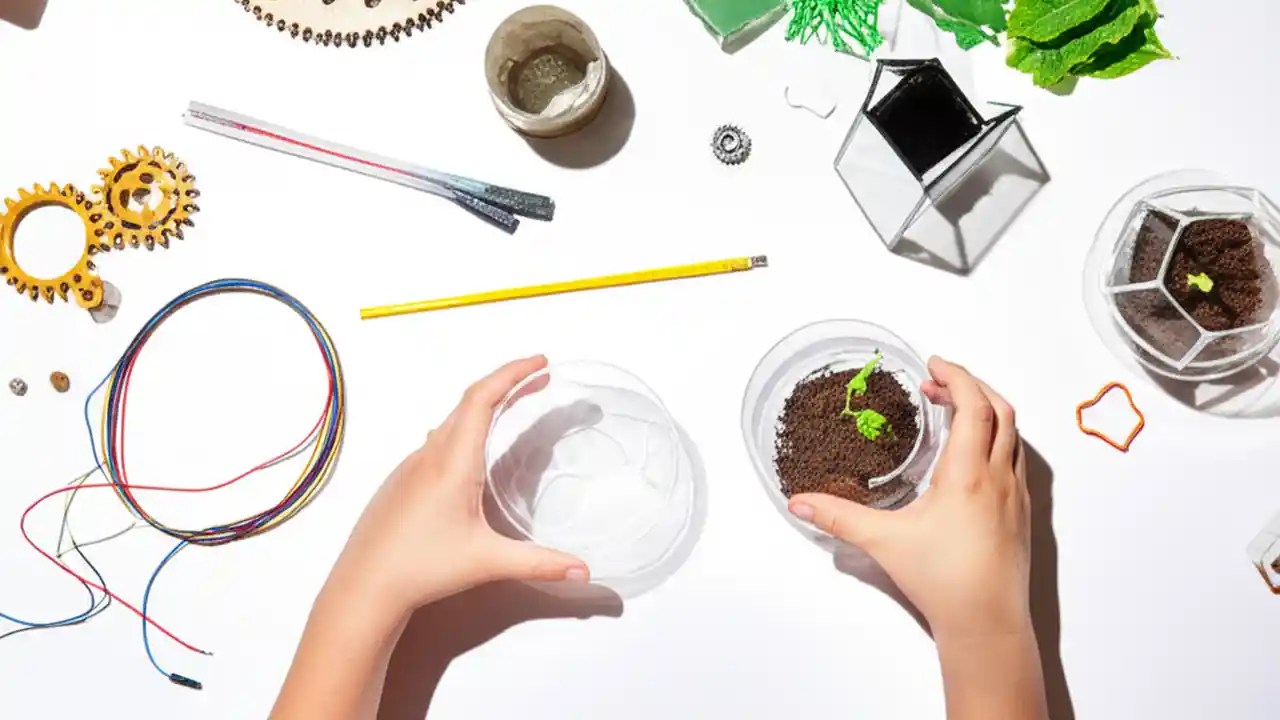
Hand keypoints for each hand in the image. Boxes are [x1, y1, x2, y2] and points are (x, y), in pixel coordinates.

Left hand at [329, 355, 588, 615]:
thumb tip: (584, 570)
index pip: (482, 399)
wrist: (363, 586)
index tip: (540, 363)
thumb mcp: (487, 561)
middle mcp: (429, 455)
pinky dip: (463, 429)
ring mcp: (410, 467)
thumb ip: (538, 562)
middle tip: (539, 380)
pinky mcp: (400, 482)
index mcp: (452, 462)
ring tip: (512, 408)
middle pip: (469, 402)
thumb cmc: (422, 568)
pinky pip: (435, 441)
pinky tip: (472, 452)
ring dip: (483, 406)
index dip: (512, 373)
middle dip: (506, 384)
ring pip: (451, 421)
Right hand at [788, 357, 1029, 642]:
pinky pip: (1016, 460)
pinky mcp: (1021, 515)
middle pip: (1000, 409)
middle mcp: (998, 478)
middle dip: (970, 386)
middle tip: (937, 384)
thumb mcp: (883, 542)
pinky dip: (997, 440)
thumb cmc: (943, 581)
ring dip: (987, 411)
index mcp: (968, 474)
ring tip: (955, 411)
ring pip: (1013, 434)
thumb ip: (838, 517)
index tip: (934, 364)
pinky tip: (973, 456)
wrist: (987, 623)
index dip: (956, 376)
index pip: (973, 405)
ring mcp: (1015, 495)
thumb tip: (800, 502)